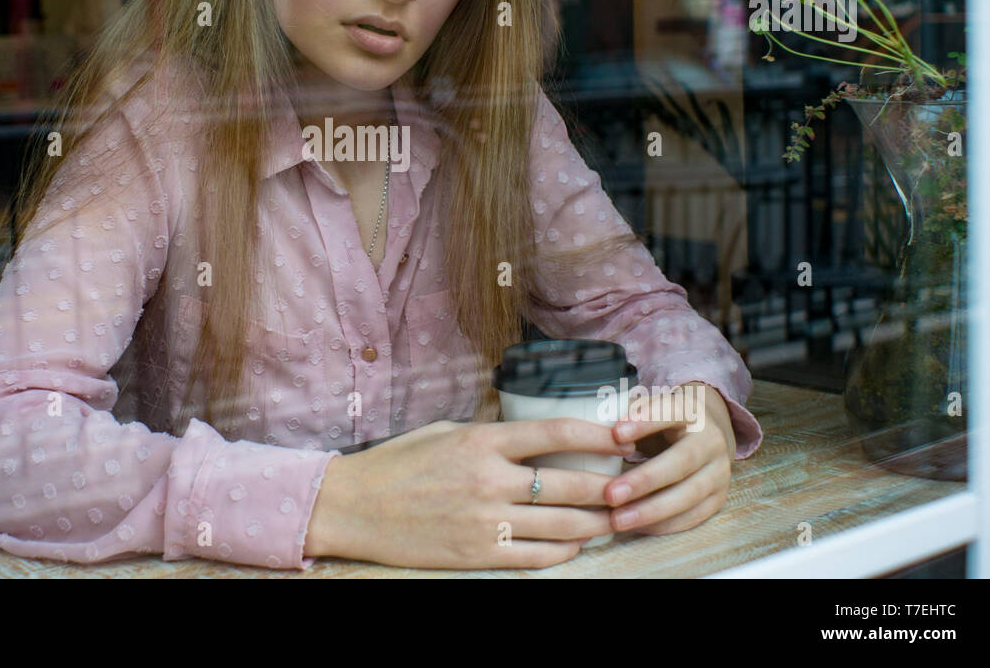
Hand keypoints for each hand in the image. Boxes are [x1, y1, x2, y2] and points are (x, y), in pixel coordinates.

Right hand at [305, 418, 637, 568]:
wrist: (355, 507)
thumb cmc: (398, 464)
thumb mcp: (446, 433)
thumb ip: (493, 435)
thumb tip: (537, 436)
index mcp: (482, 441)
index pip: (556, 432)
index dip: (600, 434)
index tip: (626, 436)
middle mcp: (489, 480)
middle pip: (571, 484)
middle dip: (611, 486)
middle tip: (634, 484)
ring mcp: (486, 520)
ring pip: (564, 525)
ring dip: (598, 523)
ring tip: (617, 518)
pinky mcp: (478, 554)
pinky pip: (538, 557)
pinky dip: (565, 551)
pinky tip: (577, 544)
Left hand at [603, 382, 735, 535]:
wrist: (703, 433)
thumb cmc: (662, 421)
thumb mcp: (648, 408)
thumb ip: (627, 415)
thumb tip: (600, 432)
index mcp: (691, 410)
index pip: (670, 412)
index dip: (644, 422)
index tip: (615, 432)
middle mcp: (711, 440)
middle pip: (681, 461)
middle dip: (644, 480)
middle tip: (611, 494)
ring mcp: (719, 471)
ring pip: (688, 494)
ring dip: (651, 510)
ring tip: (618, 519)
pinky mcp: (719, 497)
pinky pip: (693, 516)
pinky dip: (664, 524)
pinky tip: (637, 526)